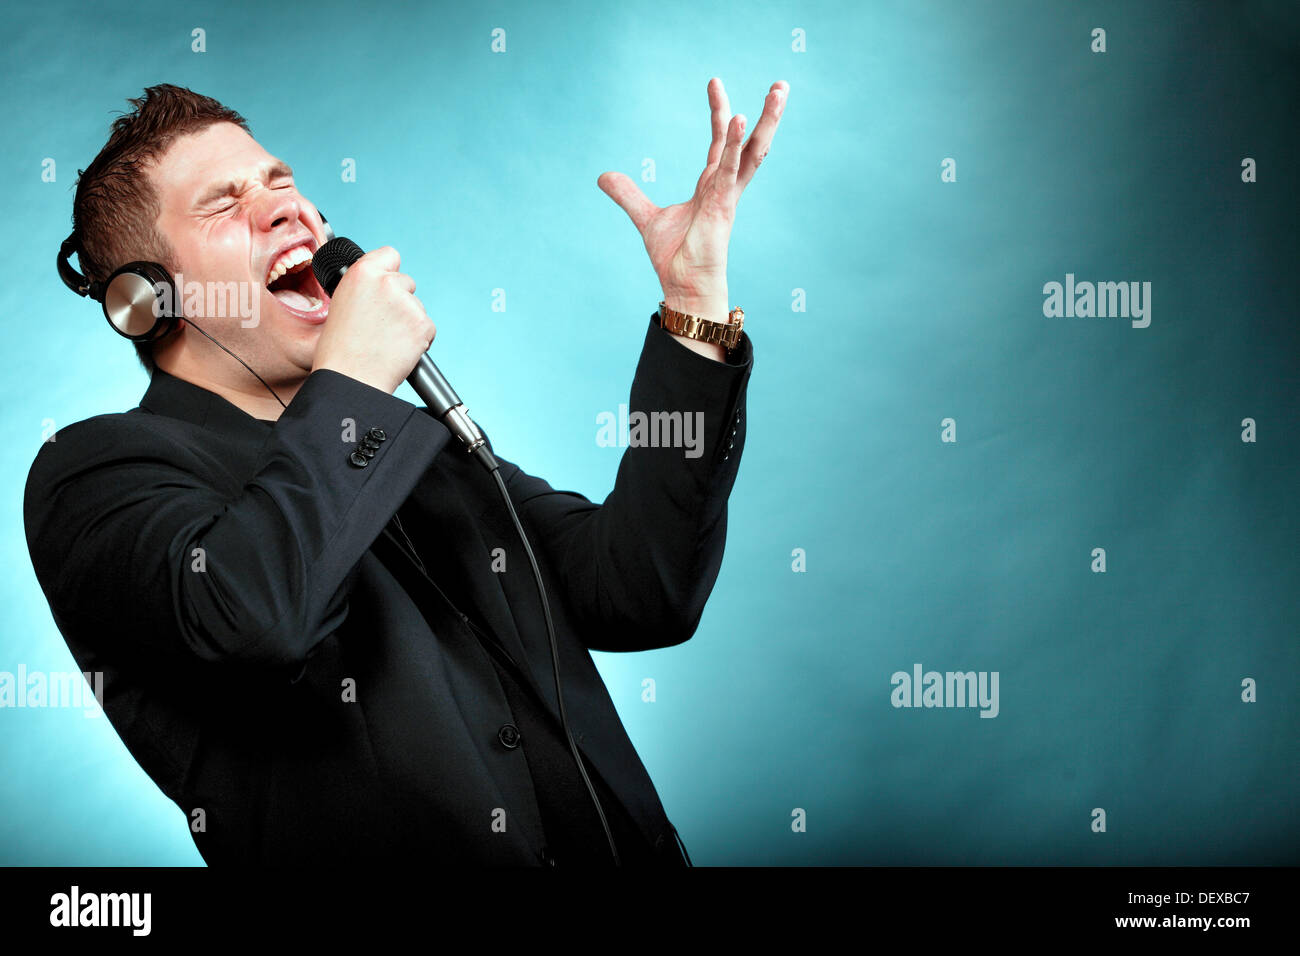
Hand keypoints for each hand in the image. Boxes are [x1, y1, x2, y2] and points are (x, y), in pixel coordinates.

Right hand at [311, 246, 434, 394]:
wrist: (351, 380)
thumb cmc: (340, 350)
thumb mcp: (342, 304)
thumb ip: (365, 289)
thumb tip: (383, 286)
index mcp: (361, 273)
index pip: (390, 255)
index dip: (390, 271)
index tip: (388, 283)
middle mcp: (386, 283)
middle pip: (407, 282)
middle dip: (400, 301)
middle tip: (382, 326)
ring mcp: (407, 303)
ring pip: (417, 307)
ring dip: (408, 322)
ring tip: (385, 342)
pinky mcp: (423, 324)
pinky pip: (427, 327)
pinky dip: (419, 339)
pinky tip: (398, 350)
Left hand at [598, 78, 788, 325]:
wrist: (683, 286)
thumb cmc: (675, 258)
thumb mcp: (647, 218)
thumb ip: (628, 195)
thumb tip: (603, 176)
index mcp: (711, 187)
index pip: (720, 142)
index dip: (718, 112)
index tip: (714, 82)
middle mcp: (724, 187)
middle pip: (749, 142)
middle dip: (766, 114)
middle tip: (780, 85)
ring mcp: (727, 196)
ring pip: (753, 151)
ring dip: (767, 122)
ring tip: (778, 92)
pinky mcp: (722, 207)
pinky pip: (729, 170)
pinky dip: (733, 145)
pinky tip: (738, 119)